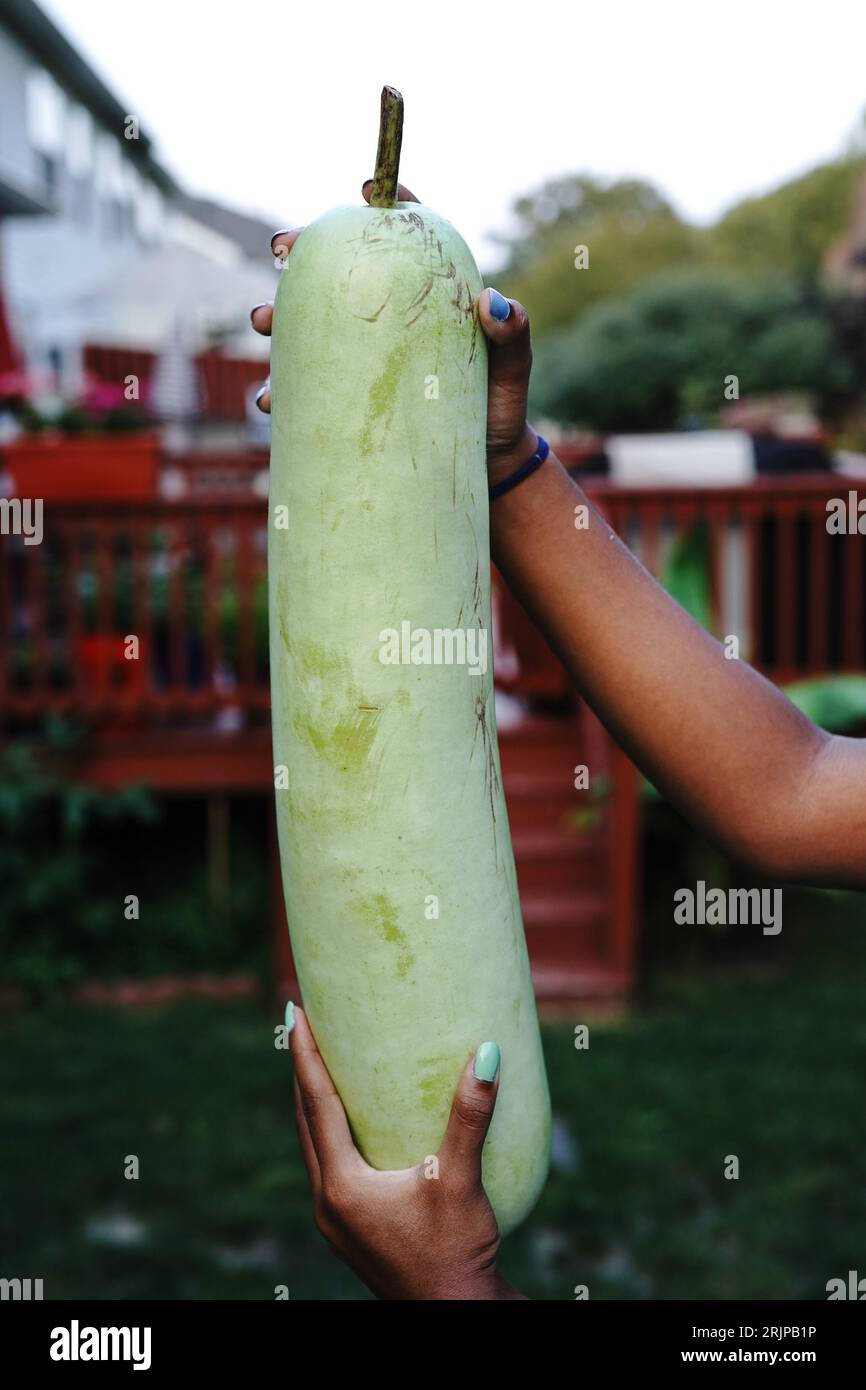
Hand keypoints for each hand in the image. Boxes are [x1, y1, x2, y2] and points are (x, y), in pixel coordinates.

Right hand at [251, 180, 536, 488]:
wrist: (488, 466)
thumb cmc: (501, 407)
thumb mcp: (513, 370)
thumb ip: (512, 334)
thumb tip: (491, 301)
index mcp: (425, 298)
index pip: (403, 238)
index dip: (384, 206)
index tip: (364, 190)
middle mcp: (387, 321)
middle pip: (337, 273)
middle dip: (301, 254)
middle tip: (282, 250)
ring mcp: (364, 358)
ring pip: (308, 328)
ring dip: (275, 318)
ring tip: (263, 320)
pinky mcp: (350, 399)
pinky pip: (307, 390)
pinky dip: (281, 391)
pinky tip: (270, 399)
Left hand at [289, 1004, 525, 1299]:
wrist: (455, 1317)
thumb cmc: (457, 1254)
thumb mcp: (461, 1181)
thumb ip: (470, 1117)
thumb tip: (486, 1054)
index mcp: (343, 1186)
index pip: (315, 1103)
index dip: (304, 1054)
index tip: (294, 1012)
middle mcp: (328, 1202)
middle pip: (304, 1121)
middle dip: (302, 1071)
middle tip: (302, 1025)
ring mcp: (336, 1221)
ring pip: (312, 1146)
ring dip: (312, 1103)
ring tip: (319, 1064)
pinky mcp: (351, 1231)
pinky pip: (327, 1166)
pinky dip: (328, 1132)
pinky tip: (349, 1123)